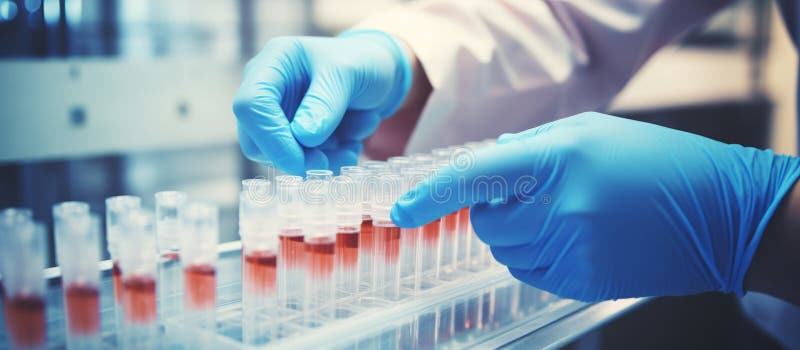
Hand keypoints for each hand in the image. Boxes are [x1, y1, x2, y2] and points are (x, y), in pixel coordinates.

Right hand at [233, 31, 410, 174]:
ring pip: (279, 157)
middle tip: (328, 161)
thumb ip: (326, 103)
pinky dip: (329, 161)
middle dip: (294, 157)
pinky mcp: (295, 137)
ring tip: (351, 146)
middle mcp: (268, 91)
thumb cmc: (363, 62)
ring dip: (318, 161)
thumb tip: (303, 138)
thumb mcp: (348, 74)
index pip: (251, 105)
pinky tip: (350, 143)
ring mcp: (279, 116)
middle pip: (255, 139)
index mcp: (273, 64)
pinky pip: (302, 162)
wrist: (380, 72)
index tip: (300, 161)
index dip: (271, 138)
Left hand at [390, 112, 799, 301]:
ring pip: (504, 252)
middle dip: (494, 210)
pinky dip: (537, 256)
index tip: (402, 210)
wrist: (720, 214)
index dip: (432, 195)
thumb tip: (488, 162)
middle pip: (485, 223)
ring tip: (563, 215)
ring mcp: (573, 252)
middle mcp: (561, 209)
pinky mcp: (583, 282)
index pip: (476, 177)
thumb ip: (531, 147)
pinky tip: (574, 238)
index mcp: (560, 159)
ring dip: (517, 234)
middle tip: (531, 195)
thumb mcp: (591, 132)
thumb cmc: (654, 162)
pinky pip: (529, 273)